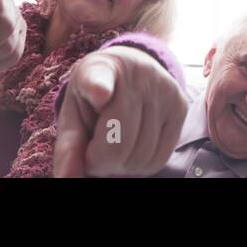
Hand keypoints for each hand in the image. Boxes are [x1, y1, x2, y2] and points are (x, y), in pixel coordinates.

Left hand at [54, 46, 187, 177]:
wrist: (130, 69)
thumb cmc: (94, 98)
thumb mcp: (74, 114)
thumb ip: (68, 146)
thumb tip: (65, 178)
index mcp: (98, 69)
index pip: (98, 78)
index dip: (98, 88)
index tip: (98, 94)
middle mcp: (136, 74)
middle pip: (117, 145)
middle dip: (101, 163)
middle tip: (95, 154)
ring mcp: (163, 89)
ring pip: (140, 157)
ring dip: (122, 166)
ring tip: (114, 149)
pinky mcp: (180, 106)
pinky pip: (159, 158)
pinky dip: (142, 165)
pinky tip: (133, 150)